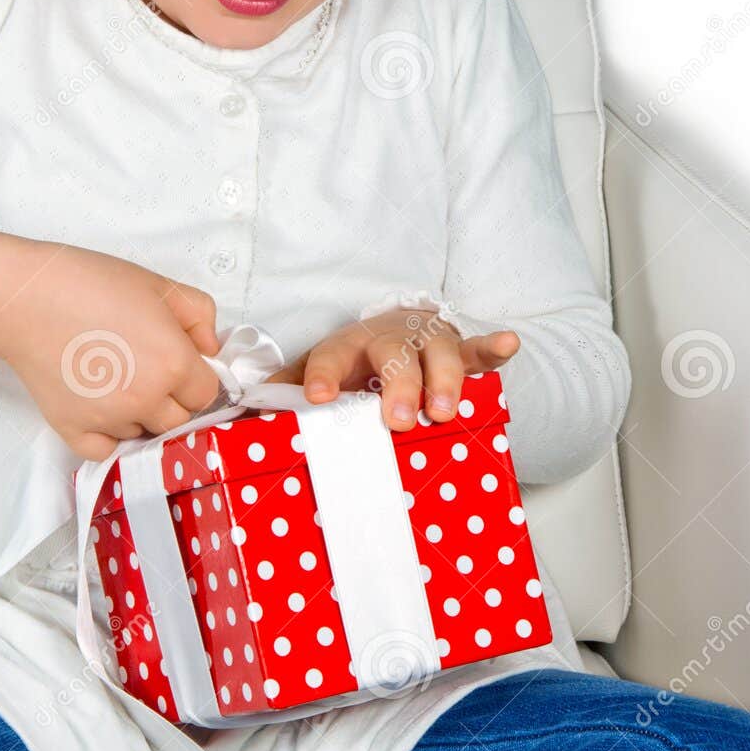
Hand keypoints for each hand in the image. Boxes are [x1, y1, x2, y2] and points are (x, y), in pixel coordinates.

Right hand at [0, 231, 223, 458]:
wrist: (24, 297)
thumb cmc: (89, 283)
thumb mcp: (159, 284)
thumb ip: (200, 316)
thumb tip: (211, 351)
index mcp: (173, 363)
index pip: (207, 393)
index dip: (197, 377)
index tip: (181, 364)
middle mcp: (146, 399)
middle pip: (180, 420)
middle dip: (173, 398)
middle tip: (149, 369)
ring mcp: (110, 420)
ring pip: (145, 435)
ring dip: (141, 416)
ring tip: (118, 379)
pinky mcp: (75, 432)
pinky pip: (108, 451)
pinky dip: (109, 436)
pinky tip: (102, 407)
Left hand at [265, 305, 519, 431]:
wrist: (394, 330)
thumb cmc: (351, 365)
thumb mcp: (314, 376)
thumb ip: (284, 397)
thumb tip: (241, 421)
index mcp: (344, 348)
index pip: (328, 357)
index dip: (321, 376)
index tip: (316, 399)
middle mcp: (385, 340)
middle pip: (391, 356)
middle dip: (396, 386)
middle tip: (398, 419)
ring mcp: (423, 343)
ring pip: (435, 352)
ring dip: (441, 379)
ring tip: (443, 411)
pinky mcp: (456, 350)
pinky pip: (476, 349)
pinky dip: (492, 348)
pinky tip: (508, 345)